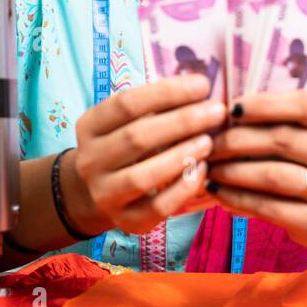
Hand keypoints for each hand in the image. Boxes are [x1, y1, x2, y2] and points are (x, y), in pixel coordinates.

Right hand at [69, 74, 227, 235]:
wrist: (101, 193)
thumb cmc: (127, 147)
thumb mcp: (129, 122)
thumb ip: (157, 106)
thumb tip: (201, 87)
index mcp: (90, 127)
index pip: (126, 104)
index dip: (167, 92)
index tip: (202, 85)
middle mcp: (90, 161)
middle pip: (137, 137)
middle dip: (182, 121)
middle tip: (216, 111)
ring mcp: (105, 194)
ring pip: (143, 176)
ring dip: (181, 155)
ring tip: (210, 141)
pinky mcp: (126, 221)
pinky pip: (158, 206)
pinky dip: (183, 187)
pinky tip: (203, 170)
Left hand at [205, 90, 306, 253]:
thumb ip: (278, 122)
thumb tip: (221, 116)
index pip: (305, 105)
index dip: (265, 104)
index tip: (231, 109)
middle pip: (283, 139)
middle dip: (236, 140)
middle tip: (209, 144)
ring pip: (272, 174)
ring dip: (232, 170)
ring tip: (210, 168)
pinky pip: (269, 206)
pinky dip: (237, 197)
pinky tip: (217, 191)